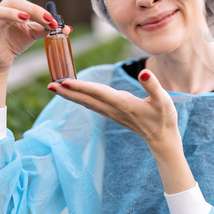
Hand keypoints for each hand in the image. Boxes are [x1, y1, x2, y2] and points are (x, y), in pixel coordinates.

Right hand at [0, 0, 71, 72]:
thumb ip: (47, 29)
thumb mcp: (33, 34)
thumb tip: (67, 29)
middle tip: (45, 19)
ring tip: (24, 18)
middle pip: (13, 3)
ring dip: (10, 13)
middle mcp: (1, 12)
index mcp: (13, 10)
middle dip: (31, 10)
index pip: (27, 5)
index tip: (54, 22)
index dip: (41, 12)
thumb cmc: (16, 41)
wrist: (4, 60)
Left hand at [48, 69, 181, 160]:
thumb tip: (143, 73)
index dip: (81, 87)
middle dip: (67, 92)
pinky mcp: (113, 114)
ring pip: (87, 103)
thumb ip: (153, 86)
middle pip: (86, 99)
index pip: (98, 93)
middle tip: (49, 85)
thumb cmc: (165, 119)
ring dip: (70, 95)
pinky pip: (92, 105)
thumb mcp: (164, 100)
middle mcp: (114, 109)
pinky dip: (80, 98)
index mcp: (123, 104)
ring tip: (55, 88)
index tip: (64, 82)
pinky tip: (73, 94)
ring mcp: (112, 113)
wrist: (162, 140)